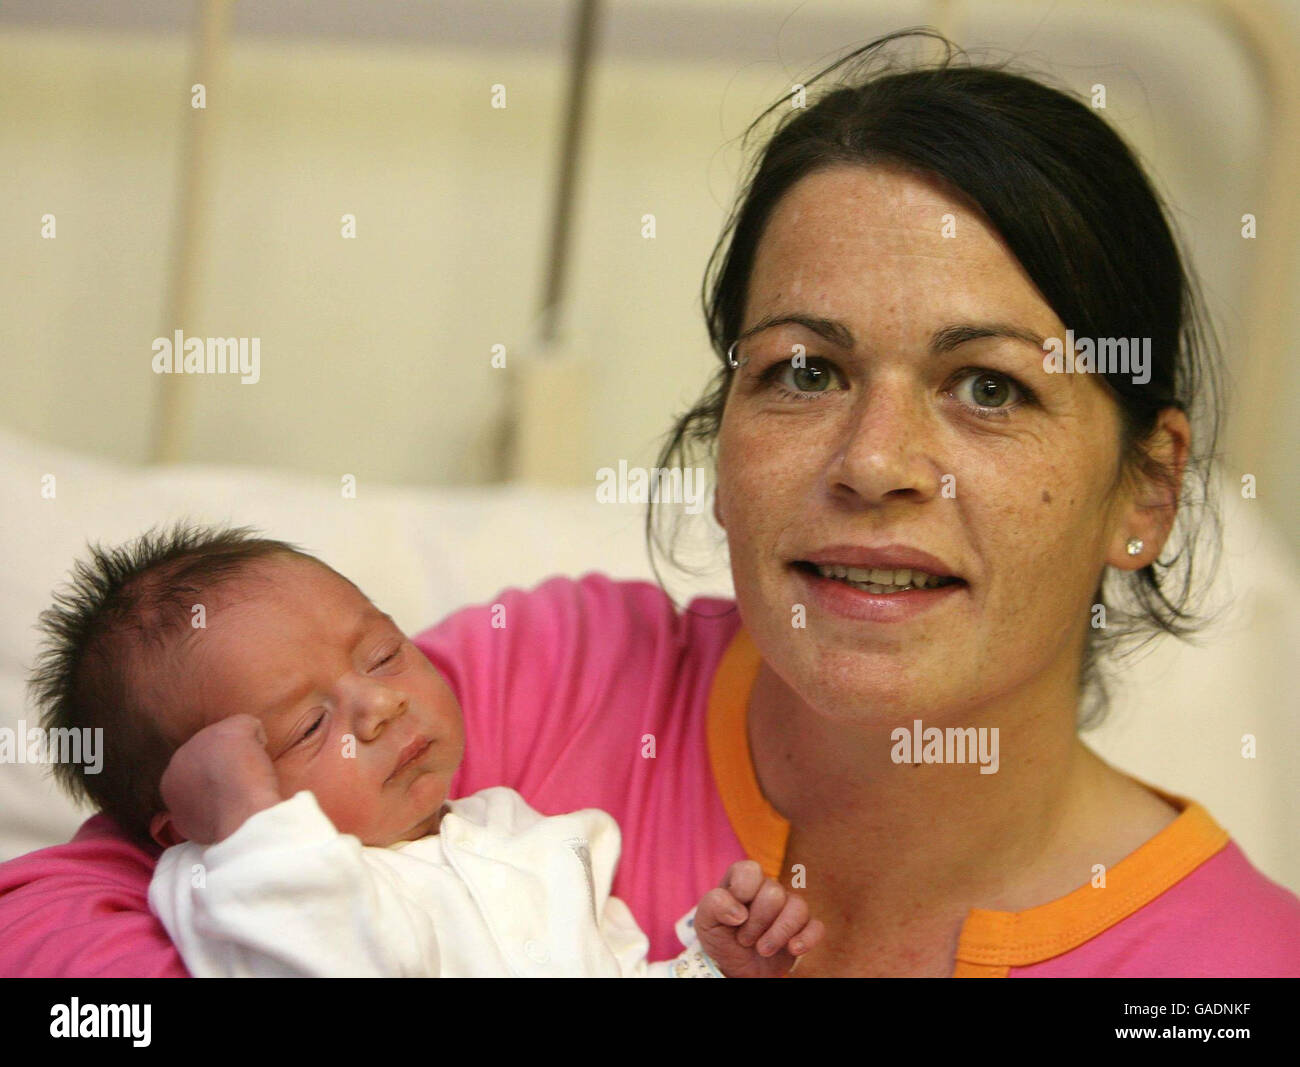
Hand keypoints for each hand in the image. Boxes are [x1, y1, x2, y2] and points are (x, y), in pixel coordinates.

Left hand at [158, 714, 282, 844]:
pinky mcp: (187, 830)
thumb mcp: (245, 726)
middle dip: (216, 771)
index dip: (229, 749)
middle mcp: (171, 780)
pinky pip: (202, 818)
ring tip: (237, 797)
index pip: (208, 746)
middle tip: (241, 776)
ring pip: (198, 795)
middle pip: (199, 771)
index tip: (245, 757)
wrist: (243, 815)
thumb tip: (250, 735)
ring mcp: (176, 807)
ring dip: (213, 794)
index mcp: (181, 755)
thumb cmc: (242, 769)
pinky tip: (231, 814)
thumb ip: (240, 724)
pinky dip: (214, 816)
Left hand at [693, 860, 823, 977]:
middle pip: (774, 894)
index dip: (743, 891)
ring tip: (762, 950)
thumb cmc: (721, 937)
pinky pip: (817, 926)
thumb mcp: (705, 921)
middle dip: (757, 922)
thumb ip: (714, 905)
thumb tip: (739, 911)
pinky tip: (793, 949)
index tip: (735, 915)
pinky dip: (807, 939)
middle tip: (744, 939)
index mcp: (744, 881)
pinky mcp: (804, 929)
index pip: (751, 870)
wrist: (736, 967)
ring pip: (798, 907)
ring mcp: (788, 908)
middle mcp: (768, 889)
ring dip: (777, 934)